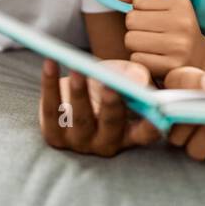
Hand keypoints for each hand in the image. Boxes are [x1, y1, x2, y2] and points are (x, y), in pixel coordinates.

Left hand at [39, 59, 161, 155]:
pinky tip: (50, 63)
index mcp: (131, 133)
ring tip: (78, 69)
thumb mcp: (126, 74)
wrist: (78, 85)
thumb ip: (136, 76)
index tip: (155, 111)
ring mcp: (79, 141)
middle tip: (110, 85)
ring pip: (79, 118)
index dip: (151, 126)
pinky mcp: (54, 135)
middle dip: (111, 105)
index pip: (145, 134)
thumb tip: (137, 81)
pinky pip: (50, 110)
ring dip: (78, 92)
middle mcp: (106, 143)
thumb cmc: (109, 82)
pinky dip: (49, 84)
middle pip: (110, 126)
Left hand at [116, 0, 204, 79]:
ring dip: (135, 43)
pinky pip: (136, 58)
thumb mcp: (164, 4)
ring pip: (131, 40)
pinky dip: (140, 58)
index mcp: (181, 3)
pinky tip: (154, 57)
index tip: (152, 15)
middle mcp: (183, 23)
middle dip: (135, 27)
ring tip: (151, 44)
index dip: (138, 8)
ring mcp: (179, 46)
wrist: (199, 58)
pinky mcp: (171, 66)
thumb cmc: (174, 26)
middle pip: (131, 19)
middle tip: (151, 32)